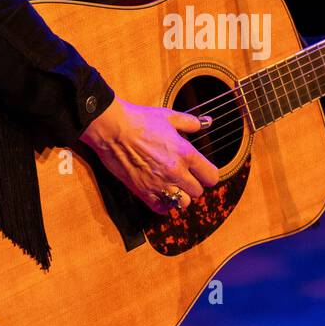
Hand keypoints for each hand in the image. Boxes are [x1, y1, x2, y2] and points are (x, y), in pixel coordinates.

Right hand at [80, 96, 218, 212]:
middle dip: (193, 185)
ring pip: (182, 203)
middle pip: (198, 192)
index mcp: (185, 154)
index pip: (211, 177)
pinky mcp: (143, 191)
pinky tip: (161, 195)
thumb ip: (190, 122)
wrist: (113, 129)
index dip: (208, 175)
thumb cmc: (140, 120)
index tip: (202, 172)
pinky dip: (163, 205)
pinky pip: (161, 208)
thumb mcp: (169, 117)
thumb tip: (206, 123)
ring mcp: (159, 184)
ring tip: (173, 187)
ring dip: (180, 196)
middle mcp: (176, 172)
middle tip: (185, 177)